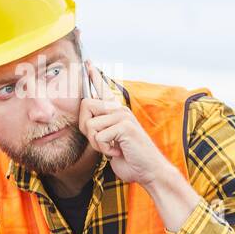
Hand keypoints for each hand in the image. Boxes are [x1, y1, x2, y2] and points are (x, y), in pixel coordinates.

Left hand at [77, 62, 170, 186]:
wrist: (149, 171)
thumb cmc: (129, 158)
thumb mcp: (111, 142)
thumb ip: (101, 130)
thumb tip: (86, 123)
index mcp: (116, 111)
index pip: (103, 89)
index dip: (94, 76)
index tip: (88, 62)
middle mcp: (119, 109)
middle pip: (85, 105)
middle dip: (85, 128)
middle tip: (101, 141)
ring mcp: (122, 116)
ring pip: (90, 125)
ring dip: (97, 144)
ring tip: (113, 147)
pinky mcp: (124, 126)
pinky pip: (99, 137)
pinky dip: (105, 149)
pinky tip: (119, 151)